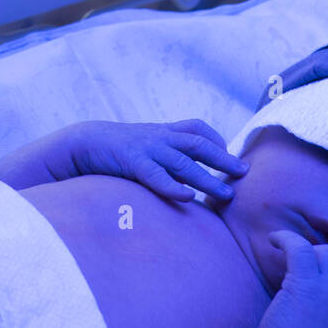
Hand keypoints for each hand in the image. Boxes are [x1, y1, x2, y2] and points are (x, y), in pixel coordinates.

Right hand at [66, 120, 248, 201]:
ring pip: (183, 163)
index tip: (230, 155)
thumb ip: (164, 156)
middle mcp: (159, 137)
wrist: (83, 143)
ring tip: (226, 194)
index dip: (216, 140)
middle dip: (223, 159)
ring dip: (207, 178)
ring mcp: (147, 149)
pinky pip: (156, 175)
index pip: (197, 129)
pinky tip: (187, 198)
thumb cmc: (116, 150)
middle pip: (199, 144)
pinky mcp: (132, 162)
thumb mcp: (144, 146)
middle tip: (244, 173)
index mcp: (163, 132)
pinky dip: (172, 186)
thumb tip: (184, 175)